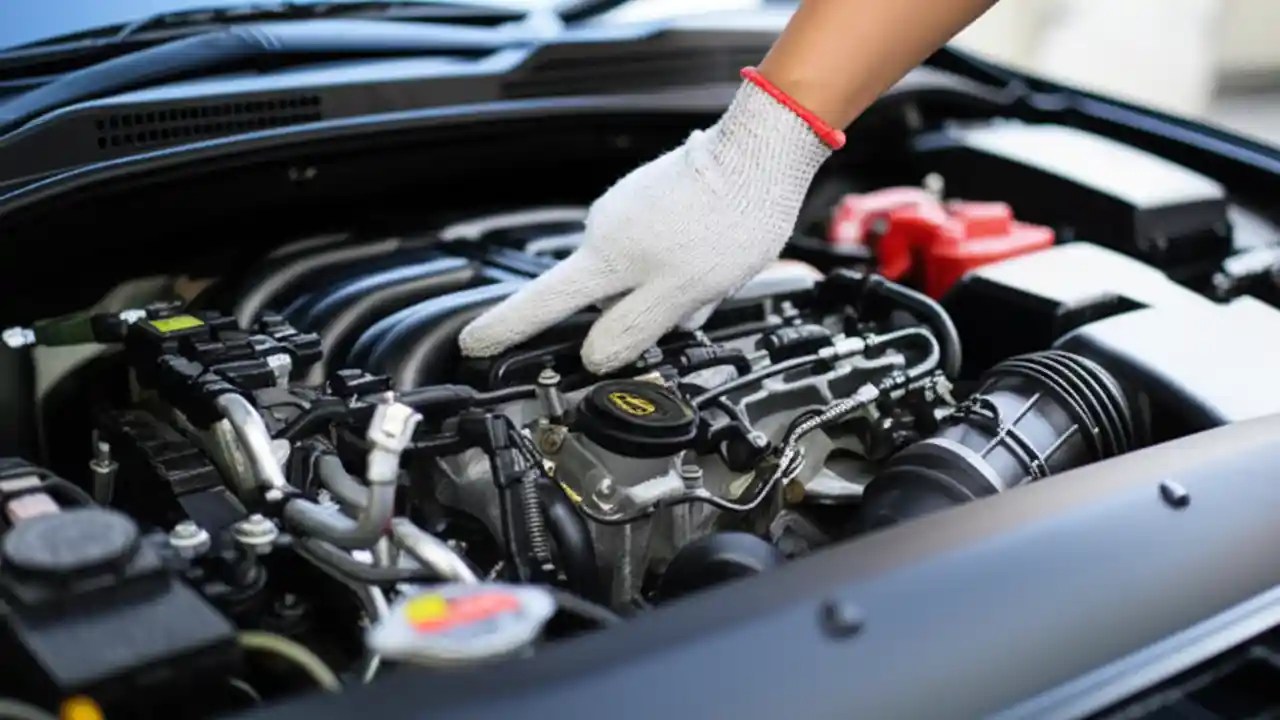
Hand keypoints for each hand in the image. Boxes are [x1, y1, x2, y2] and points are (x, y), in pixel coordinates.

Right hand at [458, 77, 832, 372]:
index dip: (505, 330)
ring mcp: (628, 208)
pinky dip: (680, 263)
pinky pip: (658, 248)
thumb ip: (635, 329)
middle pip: (601, 294)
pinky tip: (714, 255)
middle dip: (636, 313)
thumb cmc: (728, 217)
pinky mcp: (652, 196)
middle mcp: (606, 227)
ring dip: (667, 288)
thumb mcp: (683, 293)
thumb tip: (598, 356)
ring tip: (712, 276)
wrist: (761, 152)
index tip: (473, 344)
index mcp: (605, 256)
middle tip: (684, 309)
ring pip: (638, 273)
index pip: (542, 304)